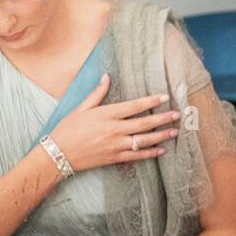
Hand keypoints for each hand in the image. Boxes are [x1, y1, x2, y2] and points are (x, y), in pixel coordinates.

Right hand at [48, 74, 179, 171]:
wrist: (58, 154)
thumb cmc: (68, 129)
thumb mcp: (81, 108)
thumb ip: (97, 93)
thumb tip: (106, 76)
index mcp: (107, 115)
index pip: (134, 106)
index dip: (151, 101)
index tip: (165, 97)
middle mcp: (114, 130)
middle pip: (144, 123)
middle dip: (163, 118)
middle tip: (177, 114)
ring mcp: (116, 146)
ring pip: (144, 140)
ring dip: (161, 136)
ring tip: (175, 131)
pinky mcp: (115, 158)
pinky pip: (137, 156)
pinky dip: (150, 153)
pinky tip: (161, 150)